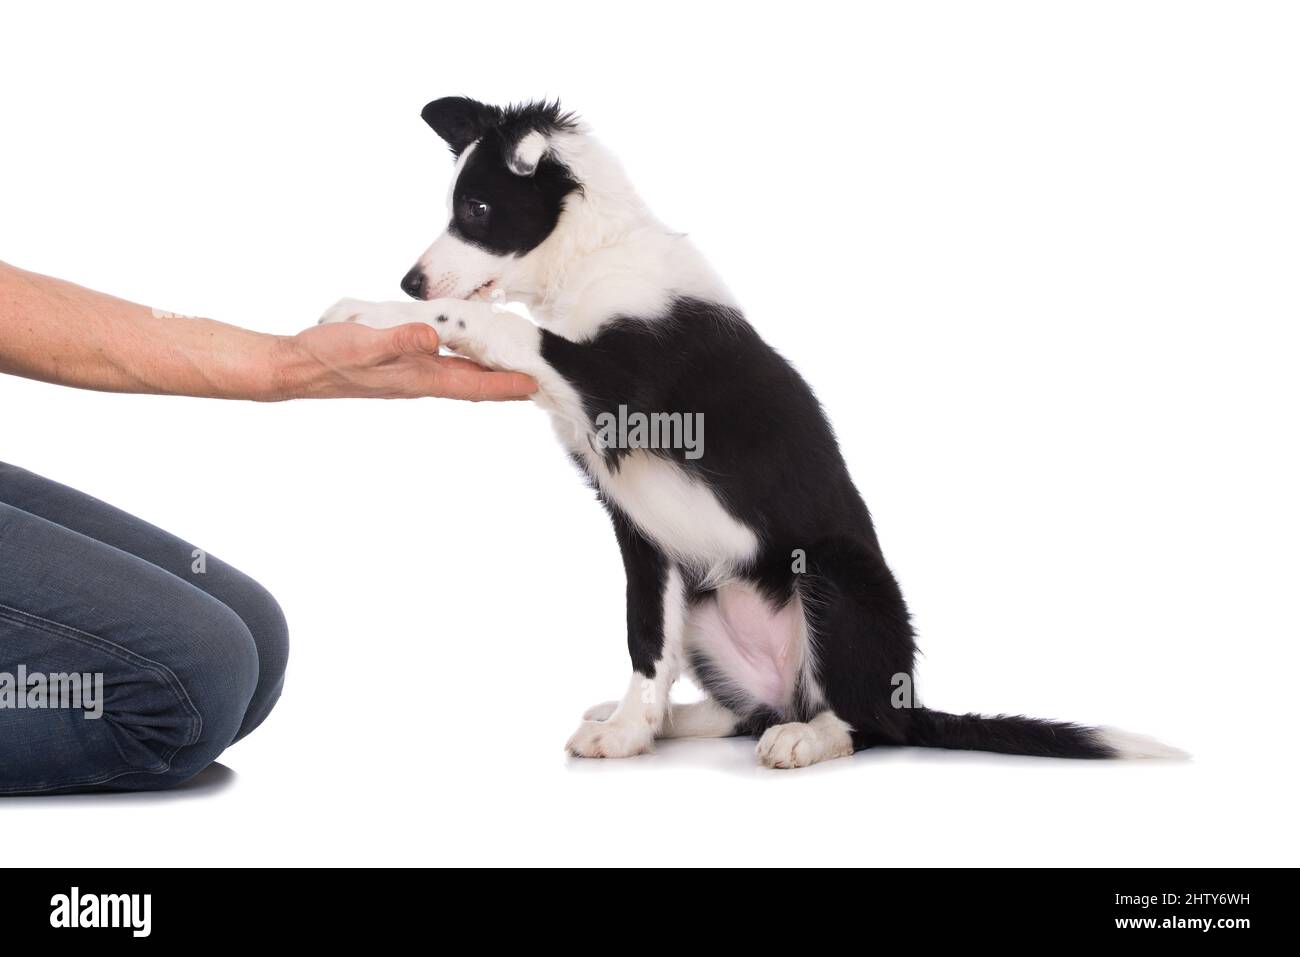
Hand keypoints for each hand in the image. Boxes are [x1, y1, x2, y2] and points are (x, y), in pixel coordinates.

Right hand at [272, 321, 536, 400]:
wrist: (296, 367)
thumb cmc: (327, 357)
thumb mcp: (364, 343)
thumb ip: (399, 341)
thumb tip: (434, 340)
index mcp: (420, 377)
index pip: (474, 385)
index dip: (506, 388)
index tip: (537, 387)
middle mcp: (421, 378)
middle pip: (474, 383)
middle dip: (506, 384)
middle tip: (539, 379)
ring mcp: (410, 373)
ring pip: (460, 374)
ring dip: (487, 374)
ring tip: (513, 367)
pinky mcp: (398, 363)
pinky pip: (441, 363)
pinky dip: (461, 359)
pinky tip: (464, 351)